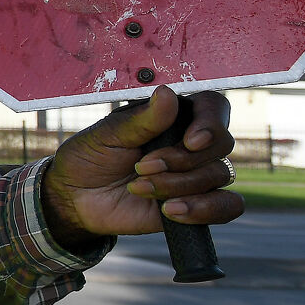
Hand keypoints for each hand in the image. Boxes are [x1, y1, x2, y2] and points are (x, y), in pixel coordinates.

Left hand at [43, 87, 243, 236]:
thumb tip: (168, 94)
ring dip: (179, 185)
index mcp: (174, 117)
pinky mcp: (196, 204)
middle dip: (182, 160)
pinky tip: (170, 211)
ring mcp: (196, 174)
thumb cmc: (91, 157)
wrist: (76, 197)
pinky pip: (228, 206)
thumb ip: (142, 120)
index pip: (214, 107)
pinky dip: (205, 209)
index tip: (190, 141)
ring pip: (220, 175)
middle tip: (142, 167)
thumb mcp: (109, 135)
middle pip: (221, 144)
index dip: (211, 123)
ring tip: (139, 188)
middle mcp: (192, 144)